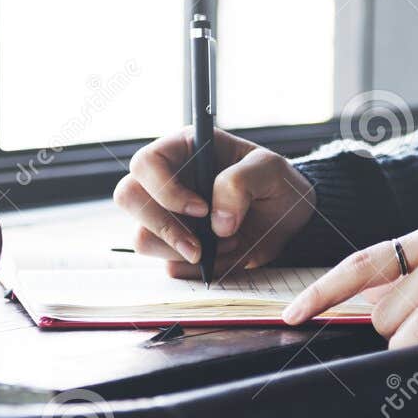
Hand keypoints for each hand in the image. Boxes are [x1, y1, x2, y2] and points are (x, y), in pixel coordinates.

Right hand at [115, 128, 315, 277]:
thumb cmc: (277, 184)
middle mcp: (166, 181)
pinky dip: (198, 268)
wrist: (289, 220)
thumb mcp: (271, 171)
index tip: (202, 209)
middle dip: (163, 227)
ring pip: (142, 237)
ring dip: (184, 250)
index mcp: (183, 150)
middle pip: (129, 199)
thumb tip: (216, 222)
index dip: (165, 189)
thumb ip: (241, 183)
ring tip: (227, 243)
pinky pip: (168, 265)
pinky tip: (224, 254)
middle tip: (200, 245)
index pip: (146, 164)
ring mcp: (167, 215)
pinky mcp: (175, 246)